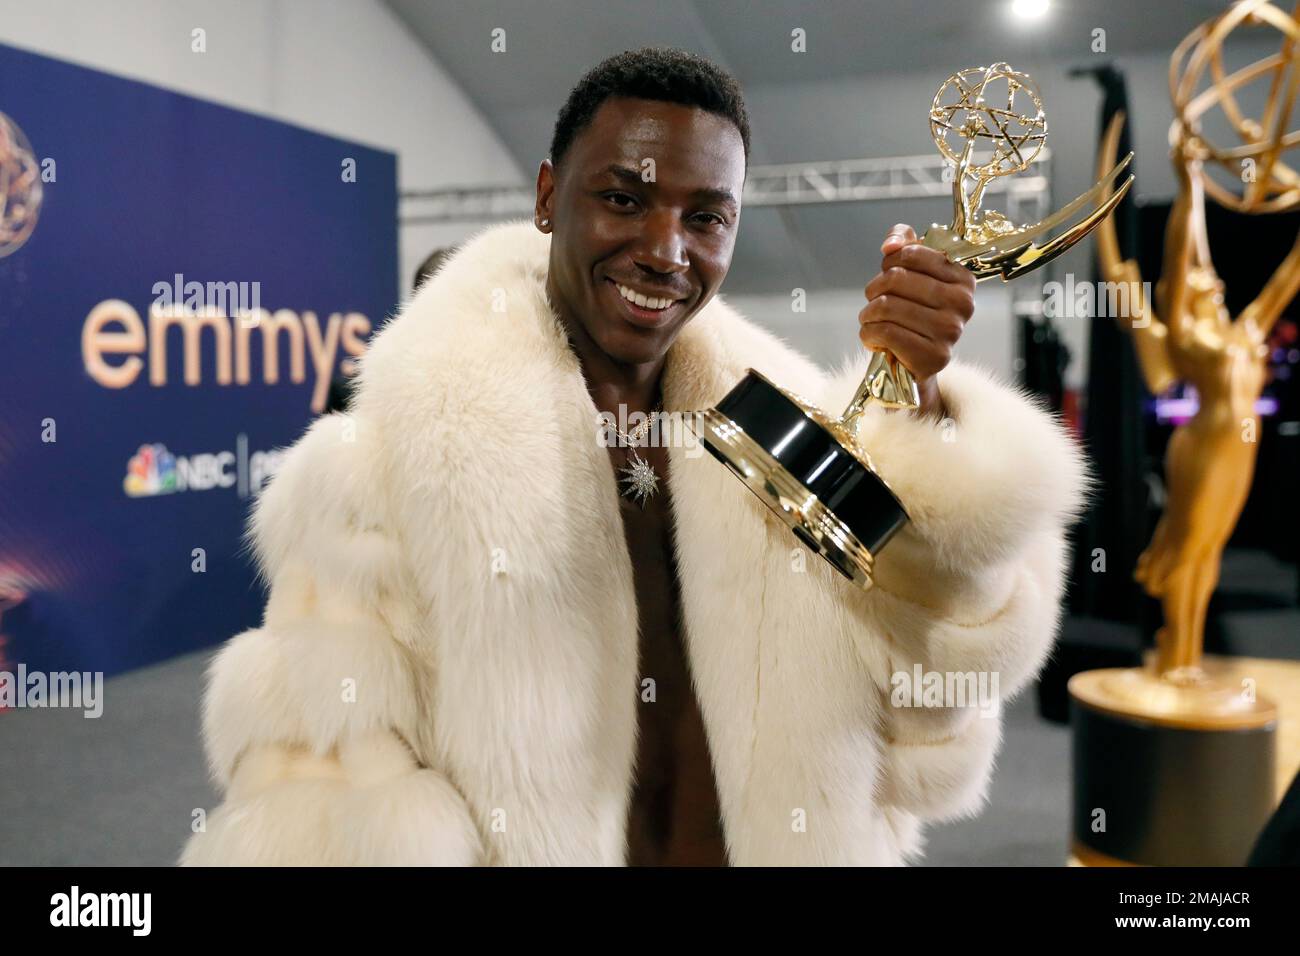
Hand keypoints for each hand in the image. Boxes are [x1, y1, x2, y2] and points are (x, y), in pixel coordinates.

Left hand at [858, 224, 975, 417]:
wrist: (915, 361)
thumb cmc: (912, 310)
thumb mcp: (910, 270)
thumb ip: (903, 241)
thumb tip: (890, 245)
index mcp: (963, 278)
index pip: (911, 253)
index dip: (889, 263)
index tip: (888, 275)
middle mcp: (963, 303)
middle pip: (895, 278)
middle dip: (874, 289)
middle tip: (875, 301)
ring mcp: (951, 332)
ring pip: (886, 306)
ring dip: (868, 314)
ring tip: (873, 321)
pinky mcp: (933, 357)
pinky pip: (885, 332)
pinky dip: (868, 334)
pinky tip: (874, 338)